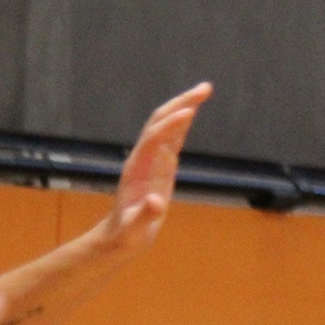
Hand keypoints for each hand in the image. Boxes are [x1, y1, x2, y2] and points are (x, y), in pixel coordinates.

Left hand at [97, 83, 212, 251]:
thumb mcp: (134, 230)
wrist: (119, 236)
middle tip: (205, 88)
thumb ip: (145, 215)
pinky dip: (183, 123)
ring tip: (204, 92)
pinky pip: (171, 139)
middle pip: (160, 121)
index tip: (190, 111)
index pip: (154, 138)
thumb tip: (156, 202)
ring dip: (184, 106)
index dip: (171, 125)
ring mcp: (151, 160)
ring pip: (166, 125)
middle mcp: (142, 157)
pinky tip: (192, 113)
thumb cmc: (127, 234)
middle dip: (181, 102)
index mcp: (137, 168)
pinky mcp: (159, 166)